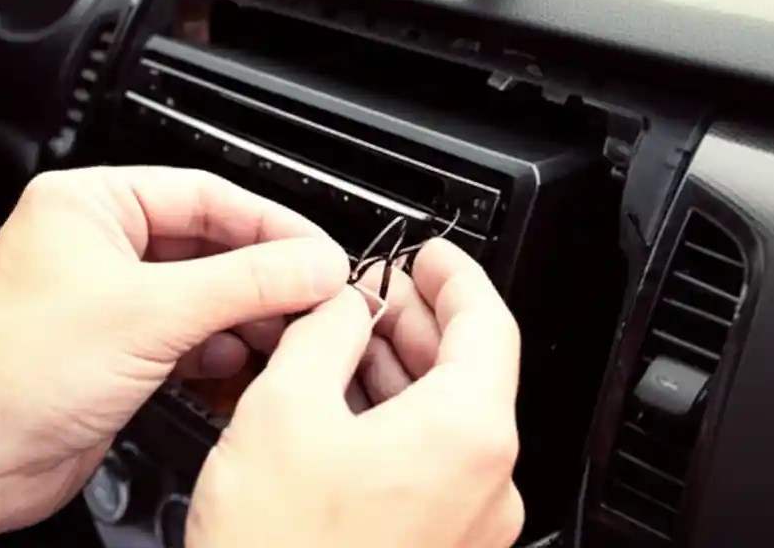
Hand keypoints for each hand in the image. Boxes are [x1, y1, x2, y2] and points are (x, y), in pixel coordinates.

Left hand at [0, 167, 346, 534]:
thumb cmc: (10, 373)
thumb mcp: (149, 313)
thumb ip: (244, 284)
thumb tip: (310, 265)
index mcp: (90, 205)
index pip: (205, 195)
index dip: (271, 224)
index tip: (318, 252)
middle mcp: (97, 246)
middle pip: (209, 246)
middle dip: (263, 276)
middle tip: (313, 296)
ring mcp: (106, 301)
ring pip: (201, 295)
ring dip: (246, 317)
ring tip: (289, 334)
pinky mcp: (114, 352)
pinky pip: (186, 338)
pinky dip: (218, 353)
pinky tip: (241, 368)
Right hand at [188, 239, 524, 547]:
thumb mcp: (285, 409)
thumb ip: (326, 335)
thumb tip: (343, 307)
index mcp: (467, 434)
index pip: (488, 324)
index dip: (457, 275)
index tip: (432, 253)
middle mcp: (488, 484)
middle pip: (472, 372)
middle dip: (421, 321)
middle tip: (378, 289)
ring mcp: (470, 527)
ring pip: (450, 421)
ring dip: (406, 372)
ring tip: (352, 343)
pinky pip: (435, 467)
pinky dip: (401, 425)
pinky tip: (350, 409)